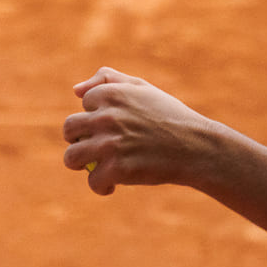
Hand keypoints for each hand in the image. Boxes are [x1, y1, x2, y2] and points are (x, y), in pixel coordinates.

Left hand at [62, 66, 216, 195]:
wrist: (197, 147)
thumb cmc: (170, 117)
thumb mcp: (142, 88)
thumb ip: (108, 80)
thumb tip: (76, 91)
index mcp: (112, 93)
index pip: (84, 104)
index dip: (95, 116)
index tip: (110, 126)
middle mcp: (107, 116)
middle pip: (69, 129)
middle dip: (77, 140)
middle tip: (93, 149)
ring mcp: (110, 144)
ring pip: (71, 157)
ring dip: (79, 165)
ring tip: (94, 168)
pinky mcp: (117, 169)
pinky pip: (93, 181)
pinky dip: (100, 186)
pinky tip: (113, 185)